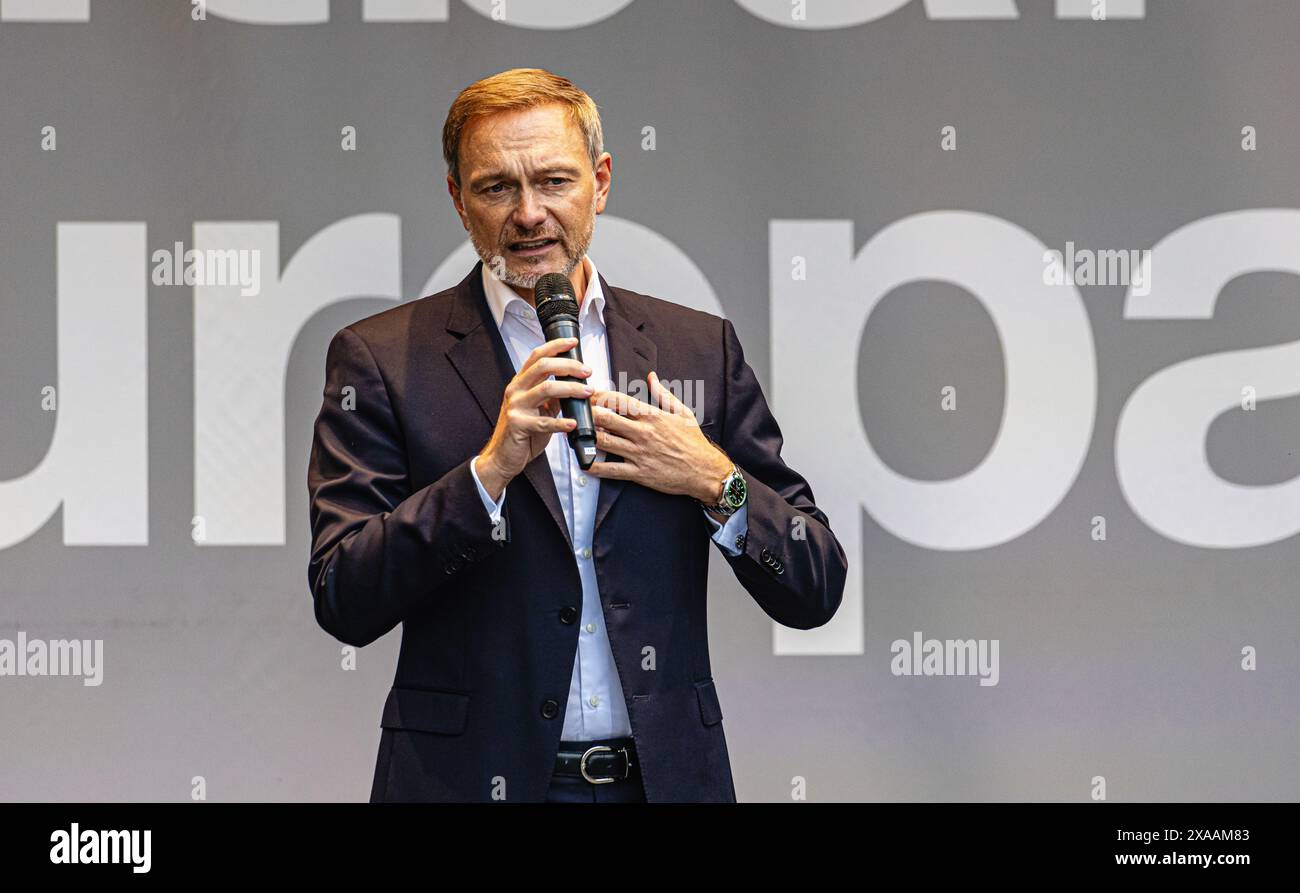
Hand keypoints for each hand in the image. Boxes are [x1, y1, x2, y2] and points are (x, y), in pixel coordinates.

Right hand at [477, 336, 592, 499]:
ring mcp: (515, 406)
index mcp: (520, 383)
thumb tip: (575, 386)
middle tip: (587, 371)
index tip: (573, 343)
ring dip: (571, 388)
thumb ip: (554, 398)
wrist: (502, 457)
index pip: (537, 356)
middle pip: (543, 366)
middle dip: (568, 365)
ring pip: (546, 389)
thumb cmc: (522, 433)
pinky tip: (573, 423)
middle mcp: (516, 390)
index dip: (555, 346)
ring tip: (587, 393)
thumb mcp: (539, 410)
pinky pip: (544, 422)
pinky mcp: (518, 425)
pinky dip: (561, 422)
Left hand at [585, 370, 731, 501]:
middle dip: (588, 414)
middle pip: (606, 419)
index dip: (600, 396)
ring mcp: (639, 454)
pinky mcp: (638, 473)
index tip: (590, 394)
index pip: (620, 401)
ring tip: (575, 433)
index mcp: (652, 416)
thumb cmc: (694, 442)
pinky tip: (584, 463)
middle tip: (577, 412)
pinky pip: (611, 470)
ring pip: (605, 442)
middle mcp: (643, 433)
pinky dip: (595, 467)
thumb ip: (664, 395)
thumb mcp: (683, 413)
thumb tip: (652, 377)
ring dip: (587, 437)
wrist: (705, 471)